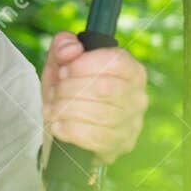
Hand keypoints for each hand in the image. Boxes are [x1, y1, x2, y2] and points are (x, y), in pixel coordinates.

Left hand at [41, 32, 147, 164]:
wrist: (64, 125)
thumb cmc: (68, 89)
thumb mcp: (61, 62)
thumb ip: (63, 46)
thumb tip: (72, 49)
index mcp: (131, 70)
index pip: (115, 62)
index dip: (84, 65)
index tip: (63, 71)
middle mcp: (138, 96)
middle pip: (105, 88)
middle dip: (70, 90)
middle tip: (54, 93)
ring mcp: (132, 123)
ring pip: (100, 114)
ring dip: (67, 110)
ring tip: (52, 109)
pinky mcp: (121, 145)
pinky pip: (96, 138)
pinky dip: (70, 130)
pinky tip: (58, 126)